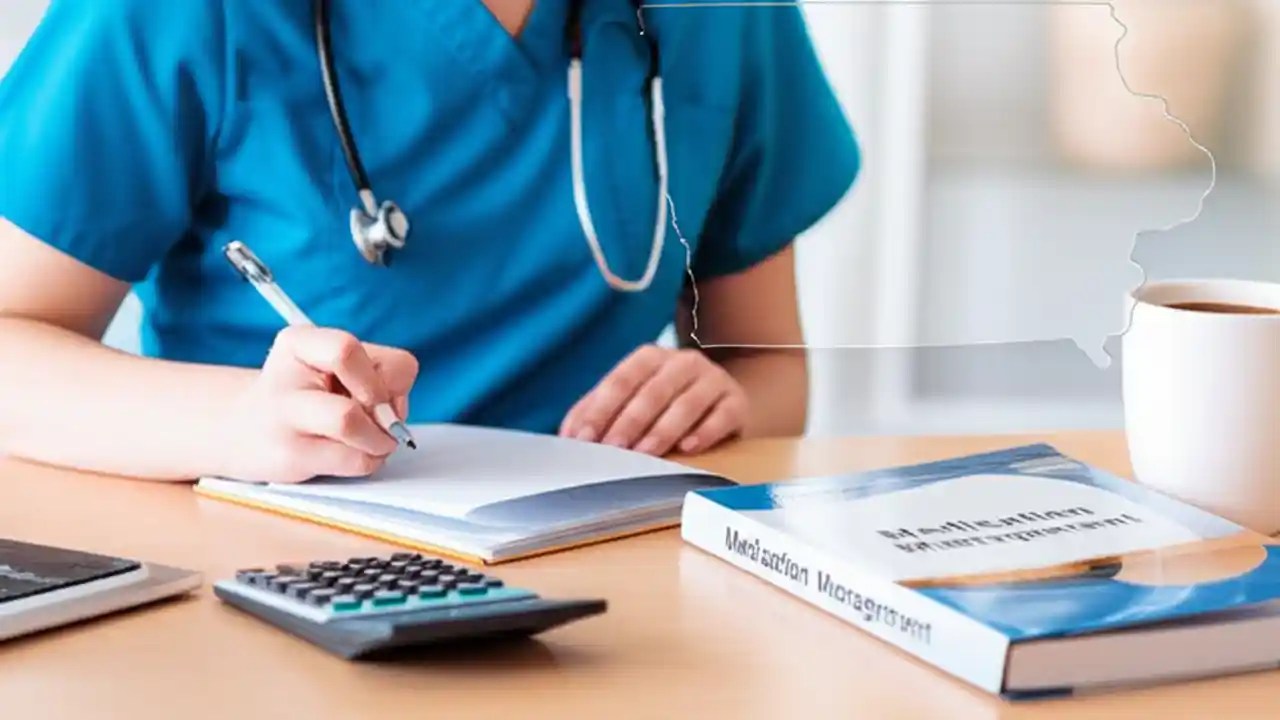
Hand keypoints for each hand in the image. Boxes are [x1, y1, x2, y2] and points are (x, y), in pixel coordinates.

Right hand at [221, 327, 418, 483]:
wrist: (247, 431)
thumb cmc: (309, 394)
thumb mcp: (341, 366)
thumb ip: (380, 375)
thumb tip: (394, 417)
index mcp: (298, 342)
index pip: (349, 349)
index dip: (384, 377)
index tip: (383, 392)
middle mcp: (285, 376)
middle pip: (360, 393)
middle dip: (388, 412)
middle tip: (385, 421)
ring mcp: (284, 419)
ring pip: (353, 426)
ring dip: (380, 440)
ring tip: (373, 439)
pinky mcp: (291, 457)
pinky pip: (354, 461)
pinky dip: (369, 459)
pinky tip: (354, 452)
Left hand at [559, 345, 747, 455]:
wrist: (722, 401)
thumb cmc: (667, 404)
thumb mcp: (632, 401)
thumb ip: (598, 412)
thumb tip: (568, 435)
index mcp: (651, 357)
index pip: (621, 380)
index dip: (601, 409)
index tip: (584, 438)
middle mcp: (683, 362)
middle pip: (653, 391)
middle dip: (630, 421)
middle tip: (613, 449)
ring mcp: (714, 380)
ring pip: (687, 402)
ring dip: (664, 429)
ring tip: (646, 453)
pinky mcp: (737, 402)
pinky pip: (722, 415)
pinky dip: (705, 432)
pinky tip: (688, 448)